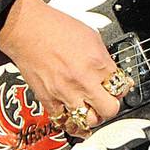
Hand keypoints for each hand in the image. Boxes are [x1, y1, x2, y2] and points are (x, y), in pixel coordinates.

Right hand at [0, 0, 122, 136]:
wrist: (28, 30)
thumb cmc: (55, 28)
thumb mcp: (91, 37)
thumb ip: (103, 58)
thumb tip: (110, 70)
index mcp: (98, 63)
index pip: (121, 86)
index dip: (121, 88)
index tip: (116, 88)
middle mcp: (84, 81)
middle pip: (109, 109)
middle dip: (111, 106)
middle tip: (107, 102)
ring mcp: (66, 93)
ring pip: (88, 121)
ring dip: (92, 116)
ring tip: (91, 110)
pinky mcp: (48, 99)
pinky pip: (63, 120)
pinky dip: (70, 119)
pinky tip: (72, 115)